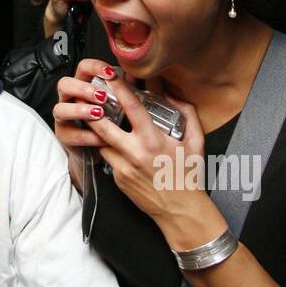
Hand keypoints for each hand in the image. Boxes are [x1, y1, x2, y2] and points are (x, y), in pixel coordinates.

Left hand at [53, 61, 216, 242]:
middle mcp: (134, 153)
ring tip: (100, 118)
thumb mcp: (196, 142)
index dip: (119, 89)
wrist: (181, 211)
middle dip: (93, 109)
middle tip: (89, 95)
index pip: (132, 108)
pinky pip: (108, 158)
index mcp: (153, 141)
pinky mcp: (117, 179)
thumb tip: (172, 95)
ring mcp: (123, 167)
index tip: (111, 75)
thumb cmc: (189, 176)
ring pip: (102, 142)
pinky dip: (110, 149)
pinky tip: (117, 145)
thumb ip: (187, 114)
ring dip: (100, 131)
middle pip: (103, 125)